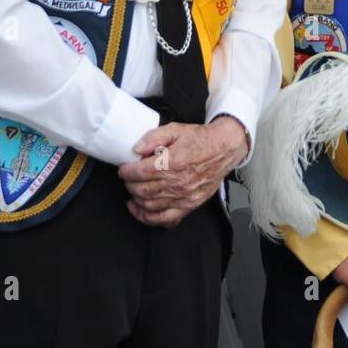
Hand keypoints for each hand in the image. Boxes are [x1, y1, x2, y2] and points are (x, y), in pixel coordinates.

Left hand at [118, 115, 247, 226]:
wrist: (223, 149)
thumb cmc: (201, 140)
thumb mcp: (176, 129)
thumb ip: (153, 137)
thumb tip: (136, 148)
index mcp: (172, 162)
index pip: (139, 172)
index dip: (126, 171)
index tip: (124, 168)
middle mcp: (177, 182)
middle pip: (141, 190)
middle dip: (129, 184)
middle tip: (129, 178)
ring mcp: (183, 196)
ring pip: (149, 204)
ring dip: (136, 199)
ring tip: (133, 190)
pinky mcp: (189, 205)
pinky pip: (164, 219)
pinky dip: (148, 217)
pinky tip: (140, 210)